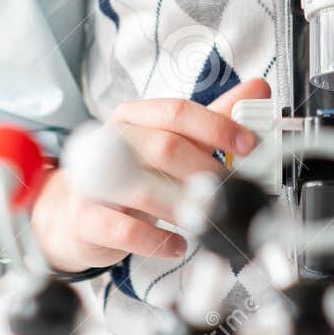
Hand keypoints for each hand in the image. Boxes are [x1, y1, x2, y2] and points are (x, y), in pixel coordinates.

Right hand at [30, 77, 271, 273]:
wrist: (76, 215)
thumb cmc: (132, 174)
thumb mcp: (171, 141)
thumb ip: (213, 119)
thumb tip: (257, 90)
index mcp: (134, 117)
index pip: (178, 112)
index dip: (217, 127)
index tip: (248, 146)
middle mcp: (110, 143)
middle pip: (164, 147)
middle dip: (204, 171)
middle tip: (229, 190)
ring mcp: (94, 182)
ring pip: (144, 189)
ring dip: (184, 208)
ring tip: (205, 218)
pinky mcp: (86, 220)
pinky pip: (125, 230)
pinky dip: (158, 241)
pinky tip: (178, 244)